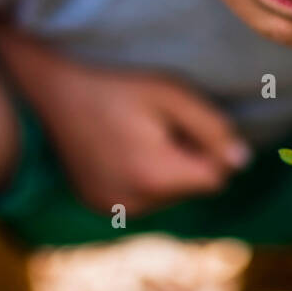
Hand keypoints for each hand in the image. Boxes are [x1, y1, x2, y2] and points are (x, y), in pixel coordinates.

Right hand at [0, 24, 252, 216]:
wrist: (50, 86)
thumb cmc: (114, 81)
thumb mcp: (170, 93)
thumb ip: (212, 128)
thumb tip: (241, 161)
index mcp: (156, 177)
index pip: (215, 178)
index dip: (210, 147)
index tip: (183, 121)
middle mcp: (134, 204)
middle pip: (190, 189)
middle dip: (185, 159)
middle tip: (154, 123)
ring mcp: (111, 208)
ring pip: (165, 196)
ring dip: (163, 170)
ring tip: (133, 133)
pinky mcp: (96, 204)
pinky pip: (139, 198)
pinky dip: (138, 177)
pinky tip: (116, 147)